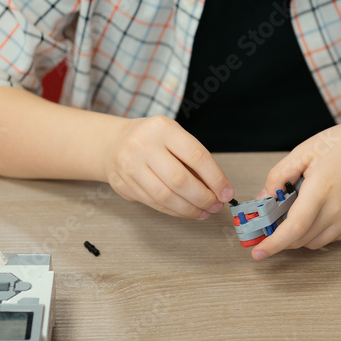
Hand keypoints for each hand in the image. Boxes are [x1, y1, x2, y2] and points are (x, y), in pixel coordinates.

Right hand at [102, 116, 233, 218]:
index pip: (196, 156)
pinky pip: (154, 203)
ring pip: (165, 196)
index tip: (227, 192)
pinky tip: (187, 211)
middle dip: (203, 197)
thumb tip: (219, 189)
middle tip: (216, 205)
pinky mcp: (123, 185)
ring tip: (204, 212)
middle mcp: (143, 146)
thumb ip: (194, 160)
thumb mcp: (174, 136)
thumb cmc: (152, 140)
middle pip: (179, 180)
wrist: (113, 143)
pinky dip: (174, 211)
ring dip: (189, 209)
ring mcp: (130, 166)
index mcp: (163, 129)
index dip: (215, 178)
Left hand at [250, 113, 340, 259]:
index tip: (258, 252)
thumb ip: (279, 175)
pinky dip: (318, 231)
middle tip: (275, 219)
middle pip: (301, 238)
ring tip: (301, 209)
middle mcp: (339, 208)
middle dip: (282, 235)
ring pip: (315, 242)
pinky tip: (321, 209)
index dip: (274, 244)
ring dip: (300, 235)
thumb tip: (263, 198)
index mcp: (322, 189)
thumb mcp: (305, 151)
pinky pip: (331, 237)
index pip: (295, 227)